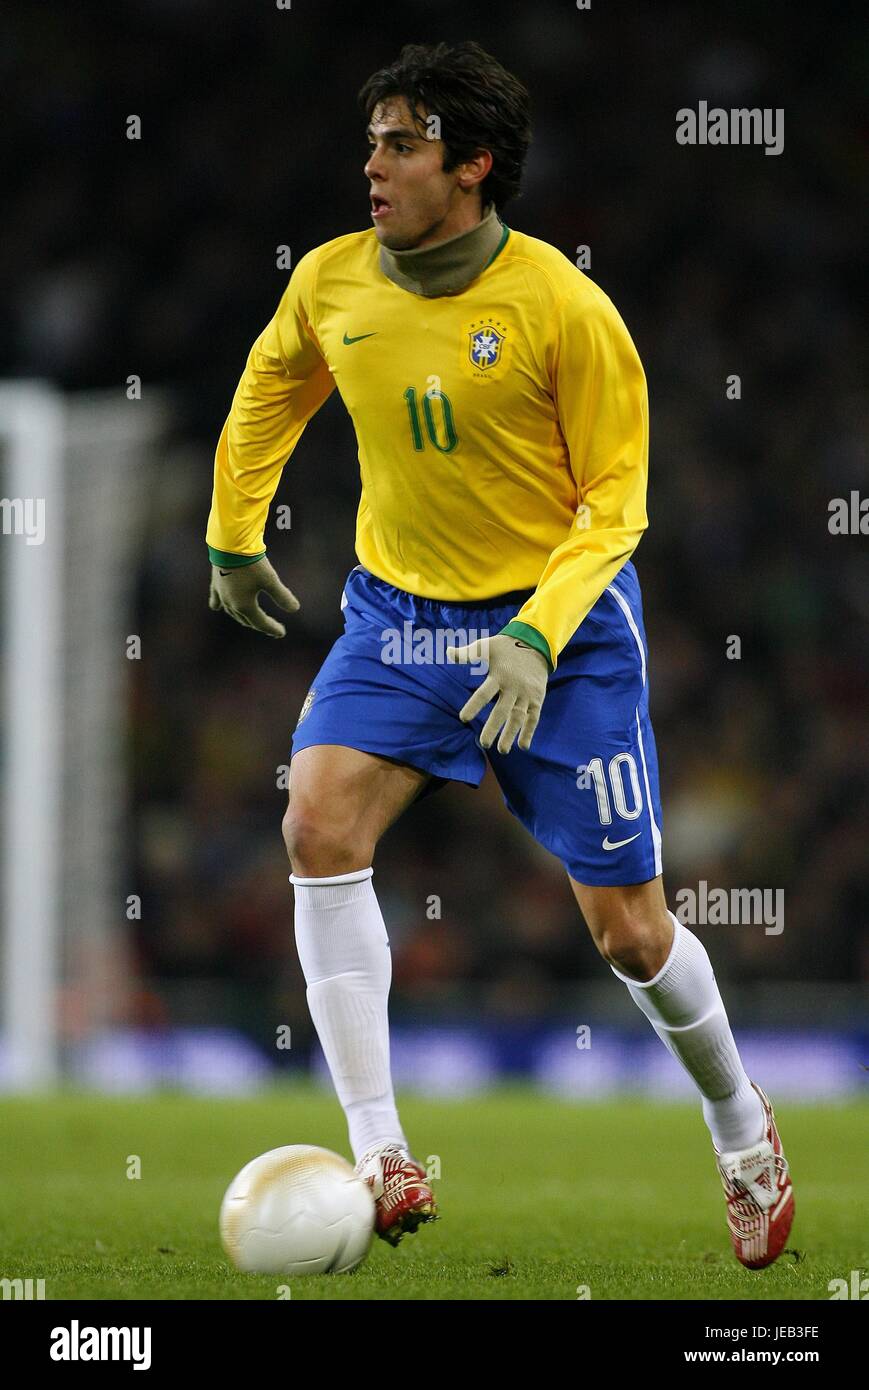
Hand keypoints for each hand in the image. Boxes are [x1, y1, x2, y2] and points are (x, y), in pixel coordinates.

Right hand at [209, 556, 299, 636]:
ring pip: (232, 612)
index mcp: (244, 605)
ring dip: (243, 618)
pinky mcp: (215, 584)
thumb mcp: (270, 579)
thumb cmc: (251, 563)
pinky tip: (218, 607)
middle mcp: (231, 604)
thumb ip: (282, 595)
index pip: (260, 623)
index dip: (272, 628)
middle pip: (247, 620)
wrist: (230, 544)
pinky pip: (216, 600)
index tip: (282, 633)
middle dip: (259, 624)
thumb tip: (295, 609)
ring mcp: (221, 594)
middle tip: (271, 627)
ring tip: (251, 619)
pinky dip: (219, 605)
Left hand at [446, 633, 548, 753]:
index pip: (484, 693)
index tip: (463, 719)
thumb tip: (448, 651)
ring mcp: (526, 694)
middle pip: (502, 710)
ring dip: (510, 734)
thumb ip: (467, 653)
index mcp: (499, 675)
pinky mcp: (537, 699)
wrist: (536, 644)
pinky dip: (529, 732)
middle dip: (493, 727)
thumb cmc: (505, 648)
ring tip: (501, 751)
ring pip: (518, 717)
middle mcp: (513, 686)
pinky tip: (522, 746)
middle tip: (483, 743)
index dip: (474, 706)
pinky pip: (533, 718)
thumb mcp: (486, 646)